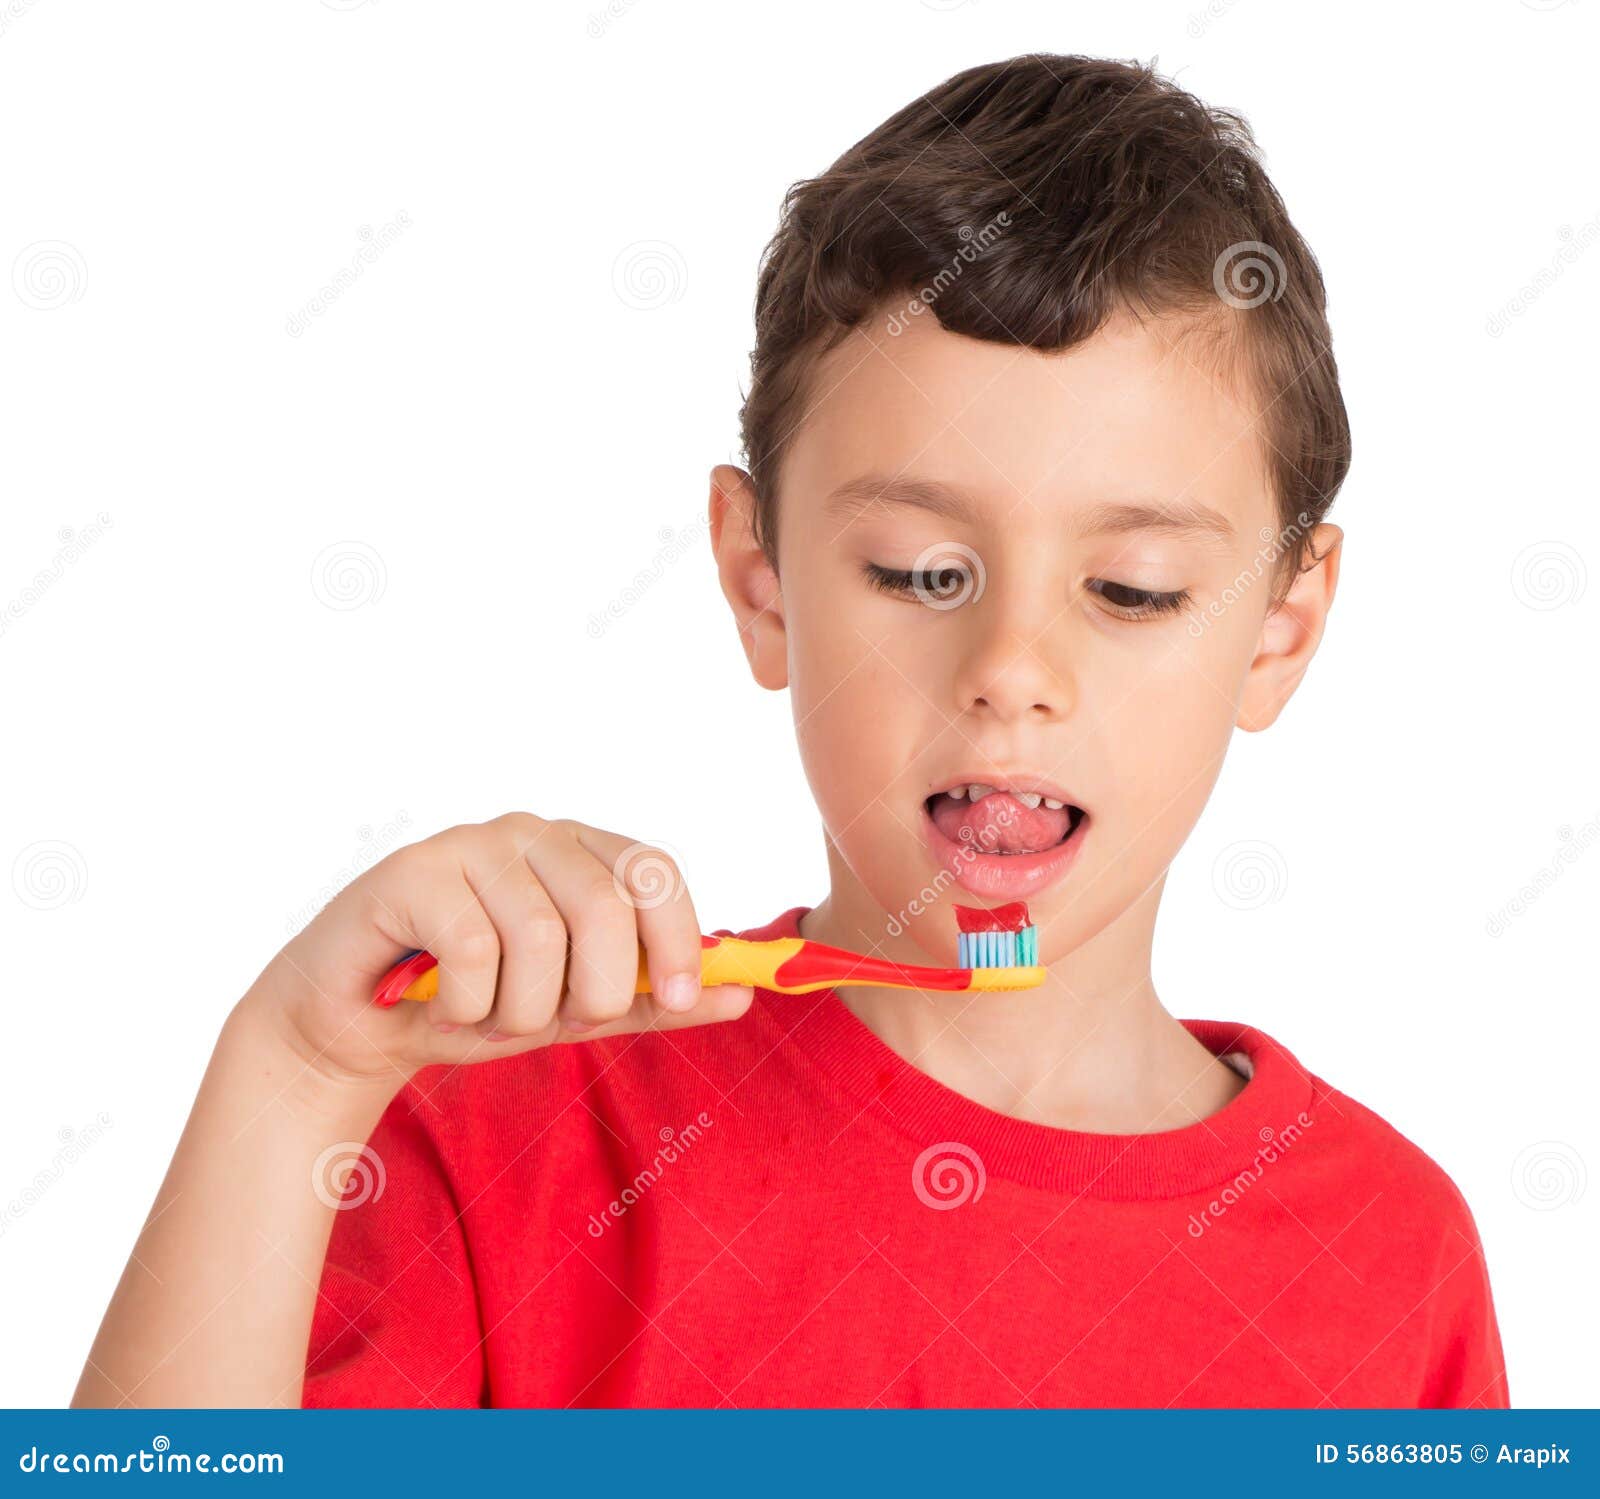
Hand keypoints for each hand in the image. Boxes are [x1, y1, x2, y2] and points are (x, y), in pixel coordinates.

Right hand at [242, 813, 752, 1086]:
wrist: (358, 1025)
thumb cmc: (476, 1005)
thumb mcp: (575, 1010)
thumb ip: (651, 1000)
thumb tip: (743, 996)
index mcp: (583, 852)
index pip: (655, 873)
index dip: (678, 939)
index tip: (674, 1002)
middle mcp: (534, 833)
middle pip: (605, 909)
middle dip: (591, 993)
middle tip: (554, 1023)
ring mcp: (472, 844)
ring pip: (539, 938)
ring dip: (518, 1010)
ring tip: (486, 1014)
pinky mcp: (413, 870)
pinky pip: (473, 951)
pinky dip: (465, 1005)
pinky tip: (440, 1005)